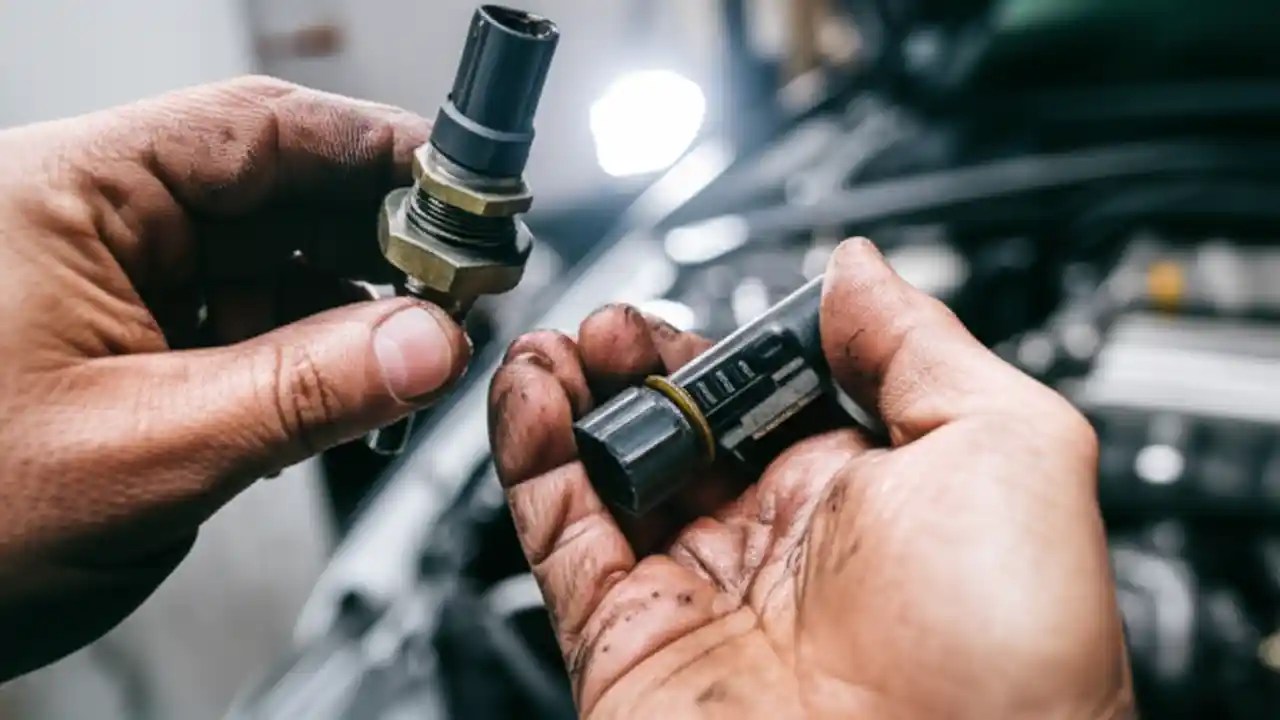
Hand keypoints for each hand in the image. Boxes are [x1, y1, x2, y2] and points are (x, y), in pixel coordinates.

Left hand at [0, 77, 470, 678]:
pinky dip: (316, 351)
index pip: (253, 129)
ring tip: (426, 340)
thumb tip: (430, 342)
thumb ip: (302, 390)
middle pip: (276, 191)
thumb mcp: (145, 451)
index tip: (465, 185)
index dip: (376, 149)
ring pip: (272, 262)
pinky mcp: (134, 343)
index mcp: (63, 197)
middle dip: (381, 234)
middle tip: (468, 275)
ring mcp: (114, 284)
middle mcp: (91, 224)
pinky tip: (363, 379)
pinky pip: (250, 323)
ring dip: (356, 301)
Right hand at [489, 238, 1131, 717]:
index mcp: (867, 491)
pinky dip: (530, 456)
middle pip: (680, 422)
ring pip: (607, 470)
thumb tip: (858, 271)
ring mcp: (699, 589)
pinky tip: (531, 392)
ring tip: (564, 342)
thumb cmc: (1013, 657)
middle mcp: (777, 540)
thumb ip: (919, 344)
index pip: (772, 388)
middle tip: (618, 323)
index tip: (705, 304)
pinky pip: (560, 533)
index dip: (729, 341)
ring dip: (574, 394)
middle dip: (641, 359)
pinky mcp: (626, 636)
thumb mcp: (1007, 448)